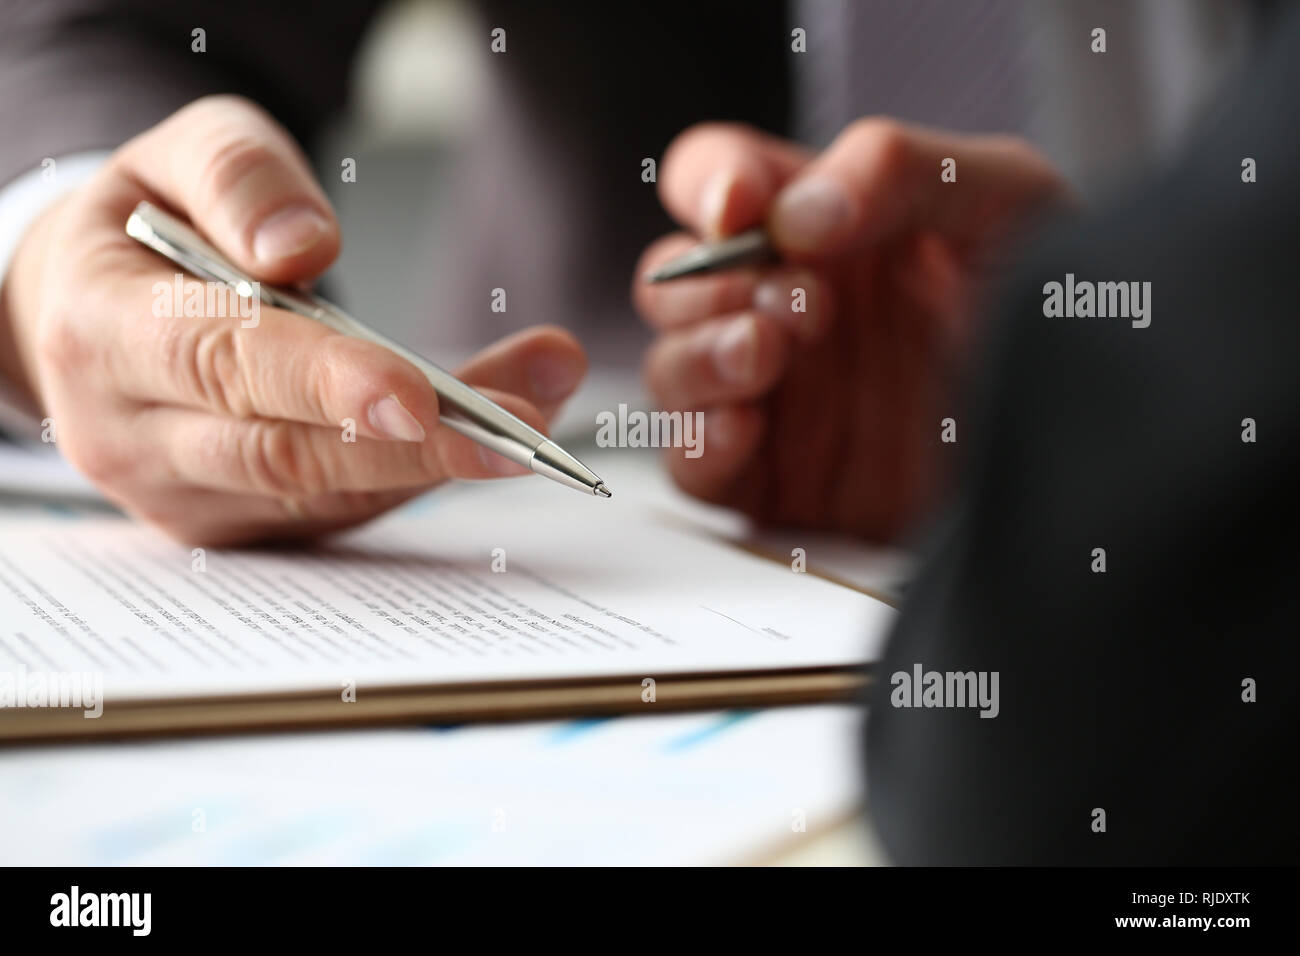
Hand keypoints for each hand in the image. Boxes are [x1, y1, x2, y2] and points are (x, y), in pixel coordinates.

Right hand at [0, 96, 585, 544]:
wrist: (80, 313)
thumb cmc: (142, 232)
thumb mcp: (173, 158)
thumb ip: (236, 177)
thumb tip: (303, 246)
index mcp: (104, 331)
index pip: (222, 365)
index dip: (324, 383)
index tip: (417, 394)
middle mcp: (131, 434)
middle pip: (286, 455)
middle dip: (415, 448)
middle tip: (526, 426)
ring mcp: (181, 493)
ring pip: (325, 494)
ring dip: (440, 462)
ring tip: (540, 409)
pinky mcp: (232, 522)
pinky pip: (338, 509)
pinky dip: (421, 474)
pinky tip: (495, 433)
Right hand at [634, 119, 1067, 538]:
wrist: (1101, 452)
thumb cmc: (1067, 319)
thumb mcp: (1008, 204)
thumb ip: (897, 171)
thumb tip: (793, 215)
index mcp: (833, 228)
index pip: (724, 183)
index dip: (710, 188)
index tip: (740, 210)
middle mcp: (793, 310)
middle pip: (677, 281)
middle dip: (715, 286)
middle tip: (799, 305)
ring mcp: (781, 399)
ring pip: (670, 369)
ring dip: (699, 357)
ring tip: (768, 357)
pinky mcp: (780, 486)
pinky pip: (696, 466)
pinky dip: (699, 444)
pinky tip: (746, 428)